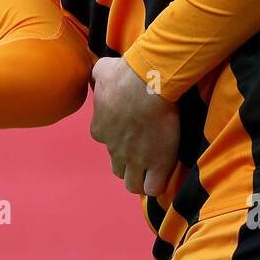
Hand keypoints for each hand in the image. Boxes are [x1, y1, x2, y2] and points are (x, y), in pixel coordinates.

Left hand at [89, 56, 180, 197]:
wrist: (147, 84)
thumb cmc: (125, 75)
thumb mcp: (101, 70)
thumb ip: (96, 76)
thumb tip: (96, 74)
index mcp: (100, 129)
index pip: (105, 140)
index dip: (118, 136)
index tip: (131, 125)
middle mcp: (114, 149)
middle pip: (117, 169)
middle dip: (128, 164)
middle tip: (143, 150)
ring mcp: (135, 159)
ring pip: (132, 184)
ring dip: (141, 178)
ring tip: (153, 168)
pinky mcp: (157, 163)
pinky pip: (153, 188)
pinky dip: (156, 185)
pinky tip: (163, 173)